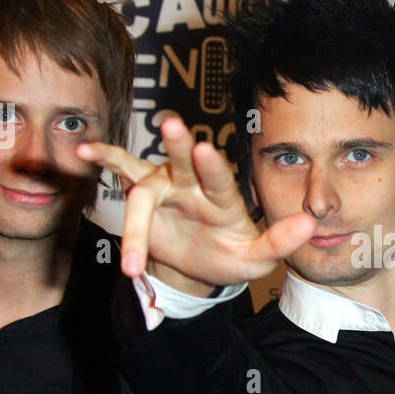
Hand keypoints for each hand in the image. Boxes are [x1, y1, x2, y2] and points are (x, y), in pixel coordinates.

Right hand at [75, 115, 314, 293]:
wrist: (199, 266)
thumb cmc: (229, 257)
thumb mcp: (256, 260)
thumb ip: (279, 243)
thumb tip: (309, 225)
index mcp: (223, 198)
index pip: (219, 180)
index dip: (212, 167)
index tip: (207, 150)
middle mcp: (194, 185)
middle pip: (185, 160)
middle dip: (179, 144)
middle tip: (172, 127)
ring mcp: (166, 186)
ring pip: (145, 180)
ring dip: (125, 178)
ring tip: (101, 171)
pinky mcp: (143, 194)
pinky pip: (122, 172)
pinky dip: (104, 159)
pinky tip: (85, 150)